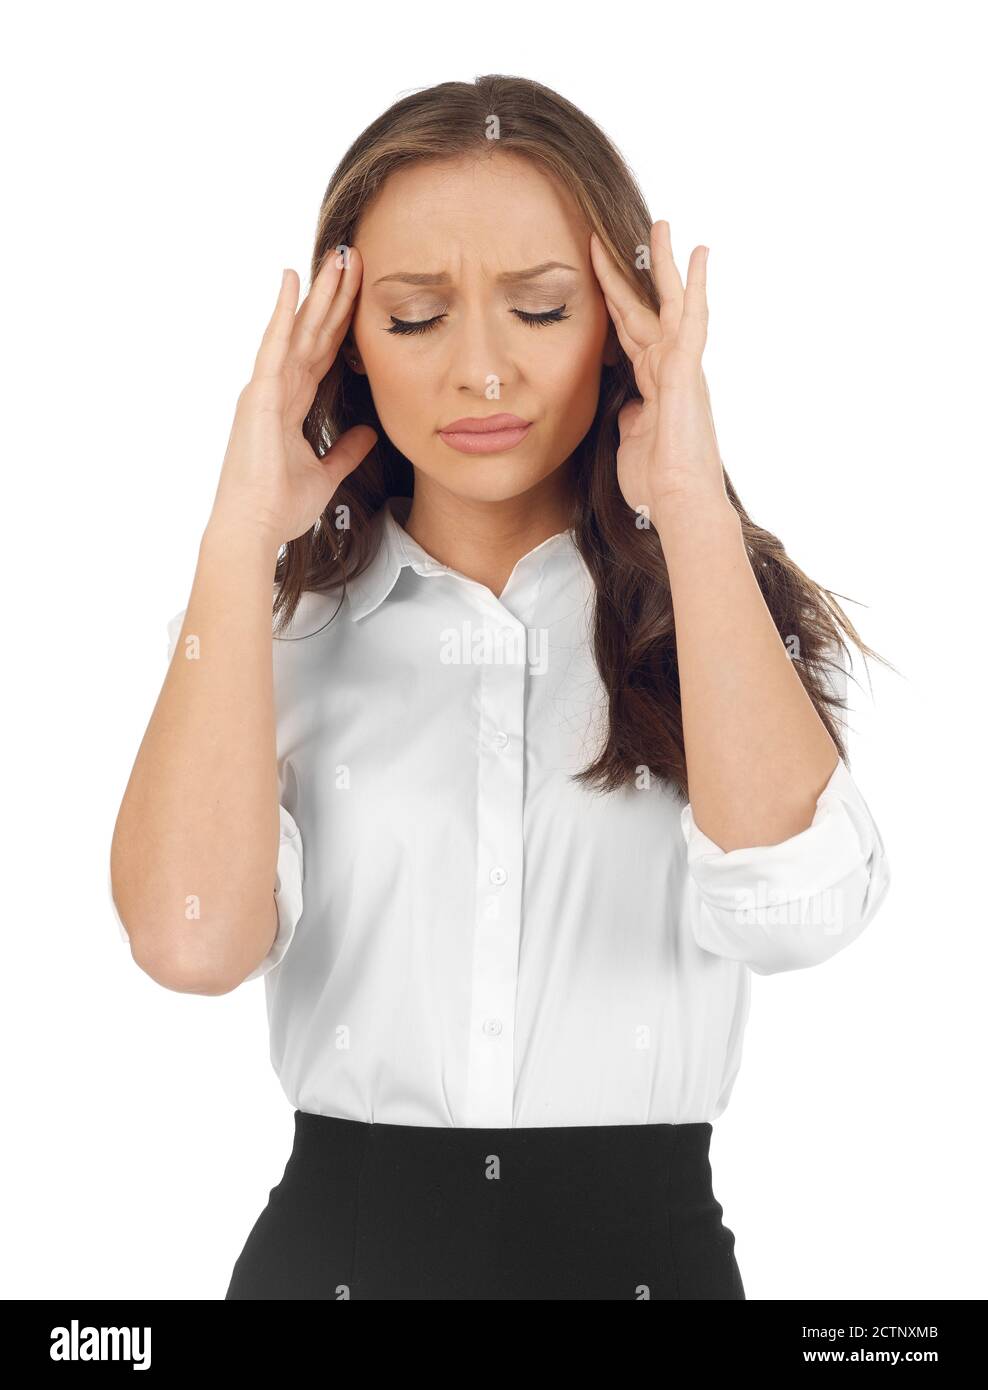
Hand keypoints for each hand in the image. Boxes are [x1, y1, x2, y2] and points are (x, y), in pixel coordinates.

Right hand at [208, 247, 377, 547]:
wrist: (253, 527)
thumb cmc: (279, 506)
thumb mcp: (326, 474)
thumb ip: (345, 450)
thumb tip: (368, 432)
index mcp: (291, 405)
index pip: (322, 353)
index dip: (341, 322)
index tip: (359, 292)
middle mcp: (277, 390)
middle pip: (313, 333)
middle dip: (334, 296)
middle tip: (353, 258)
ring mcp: (266, 389)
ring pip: (298, 329)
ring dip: (318, 293)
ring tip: (337, 257)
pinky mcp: (260, 395)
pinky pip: (276, 344)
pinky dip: (284, 312)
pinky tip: (293, 281)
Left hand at [589, 221, 728, 523]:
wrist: (678, 502)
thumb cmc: (657, 483)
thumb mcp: (631, 442)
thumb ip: (629, 417)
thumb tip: (627, 407)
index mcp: (652, 385)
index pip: (627, 334)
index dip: (612, 304)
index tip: (595, 276)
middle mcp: (669, 368)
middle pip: (642, 309)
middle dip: (626, 274)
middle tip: (611, 236)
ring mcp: (681, 366)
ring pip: (670, 303)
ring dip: (665, 265)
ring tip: (662, 225)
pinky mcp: (688, 368)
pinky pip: (692, 318)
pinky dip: (697, 285)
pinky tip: (699, 253)